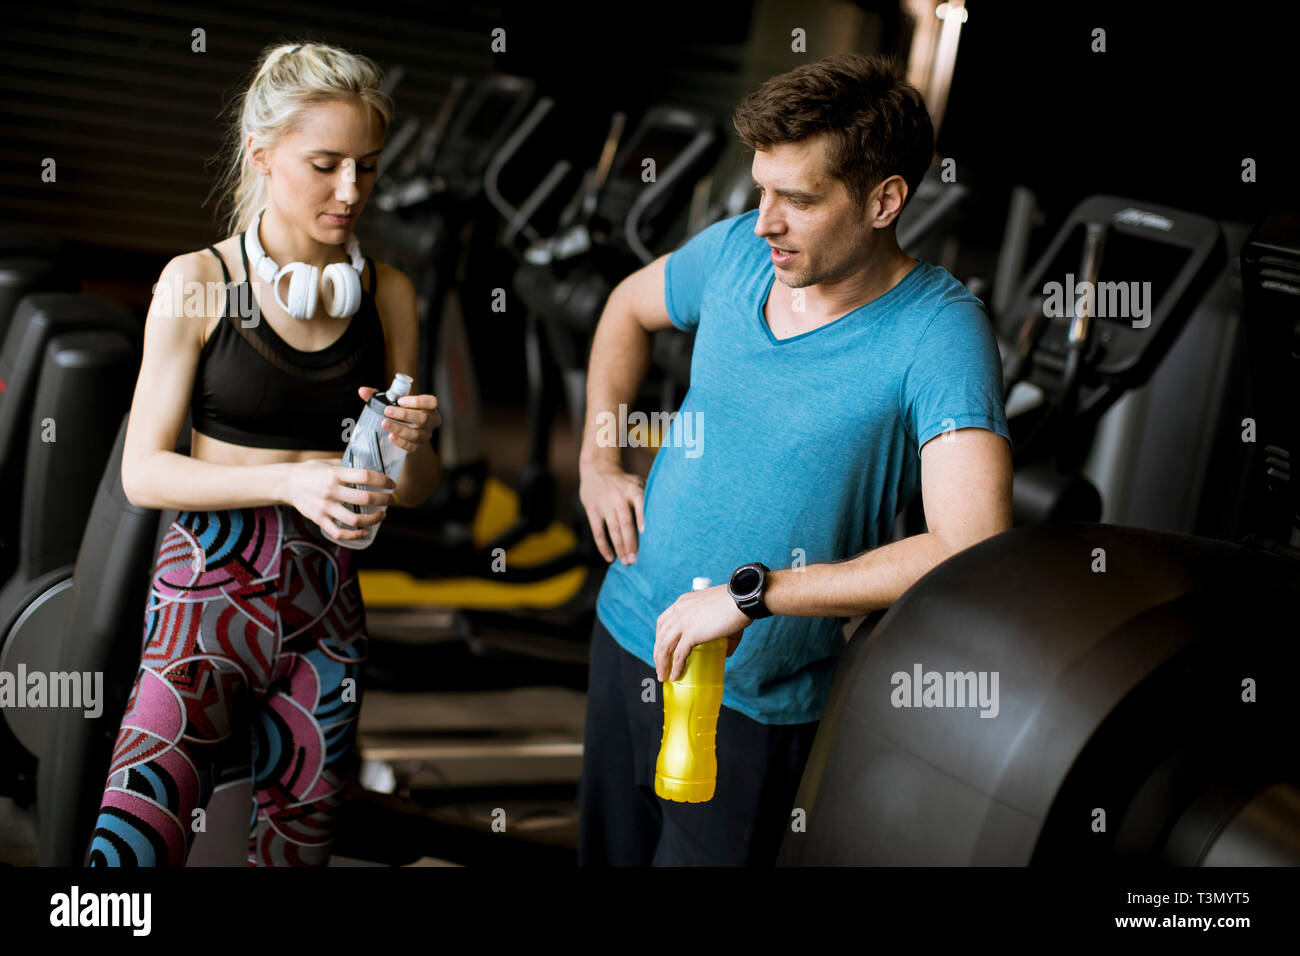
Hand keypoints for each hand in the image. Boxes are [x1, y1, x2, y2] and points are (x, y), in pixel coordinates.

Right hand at [281, 458, 395, 541]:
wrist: (286, 483)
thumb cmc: (310, 471)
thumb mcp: (328, 463)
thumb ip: (347, 466)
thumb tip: (369, 465)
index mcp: (335, 473)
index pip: (365, 476)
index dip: (383, 480)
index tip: (391, 483)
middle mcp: (331, 490)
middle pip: (364, 499)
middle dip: (383, 500)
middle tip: (391, 500)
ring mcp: (324, 507)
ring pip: (355, 519)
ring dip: (373, 519)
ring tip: (382, 515)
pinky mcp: (319, 519)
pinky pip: (339, 532)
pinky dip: (354, 535)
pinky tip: (365, 532)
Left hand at [359, 385, 439, 453]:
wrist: (408, 437)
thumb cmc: (402, 415)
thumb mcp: (395, 404)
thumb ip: (380, 396)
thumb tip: (362, 391)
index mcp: (429, 408)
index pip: (431, 402)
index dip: (417, 401)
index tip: (400, 400)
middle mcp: (430, 422)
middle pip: (423, 418)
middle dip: (405, 414)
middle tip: (387, 411)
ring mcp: (425, 436)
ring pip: (416, 434)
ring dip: (400, 428)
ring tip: (384, 424)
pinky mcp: (418, 447)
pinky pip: (412, 447)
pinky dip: (401, 442)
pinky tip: (391, 437)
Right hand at [578, 459, 645, 564]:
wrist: (598, 470)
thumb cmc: (625, 483)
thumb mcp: (638, 483)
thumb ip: (649, 499)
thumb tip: (666, 522)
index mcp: (634, 489)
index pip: (640, 504)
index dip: (643, 518)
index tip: (646, 533)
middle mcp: (619, 497)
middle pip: (626, 523)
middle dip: (631, 543)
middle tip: (636, 561)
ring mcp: (605, 503)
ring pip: (613, 529)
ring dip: (619, 548)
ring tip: (626, 562)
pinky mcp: (592, 510)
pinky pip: (598, 531)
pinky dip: (603, 546)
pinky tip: (610, 558)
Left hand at [654, 584, 750, 681]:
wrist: (742, 599)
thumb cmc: (736, 604)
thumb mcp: (722, 616)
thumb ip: (725, 636)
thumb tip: (727, 652)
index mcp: (684, 603)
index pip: (664, 621)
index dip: (660, 637)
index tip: (662, 648)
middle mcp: (679, 611)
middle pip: (660, 635)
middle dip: (658, 653)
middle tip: (661, 667)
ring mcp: (684, 622)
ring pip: (664, 646)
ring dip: (662, 663)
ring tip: (663, 676)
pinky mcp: (692, 634)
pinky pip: (679, 654)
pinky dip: (675, 667)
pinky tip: (675, 676)